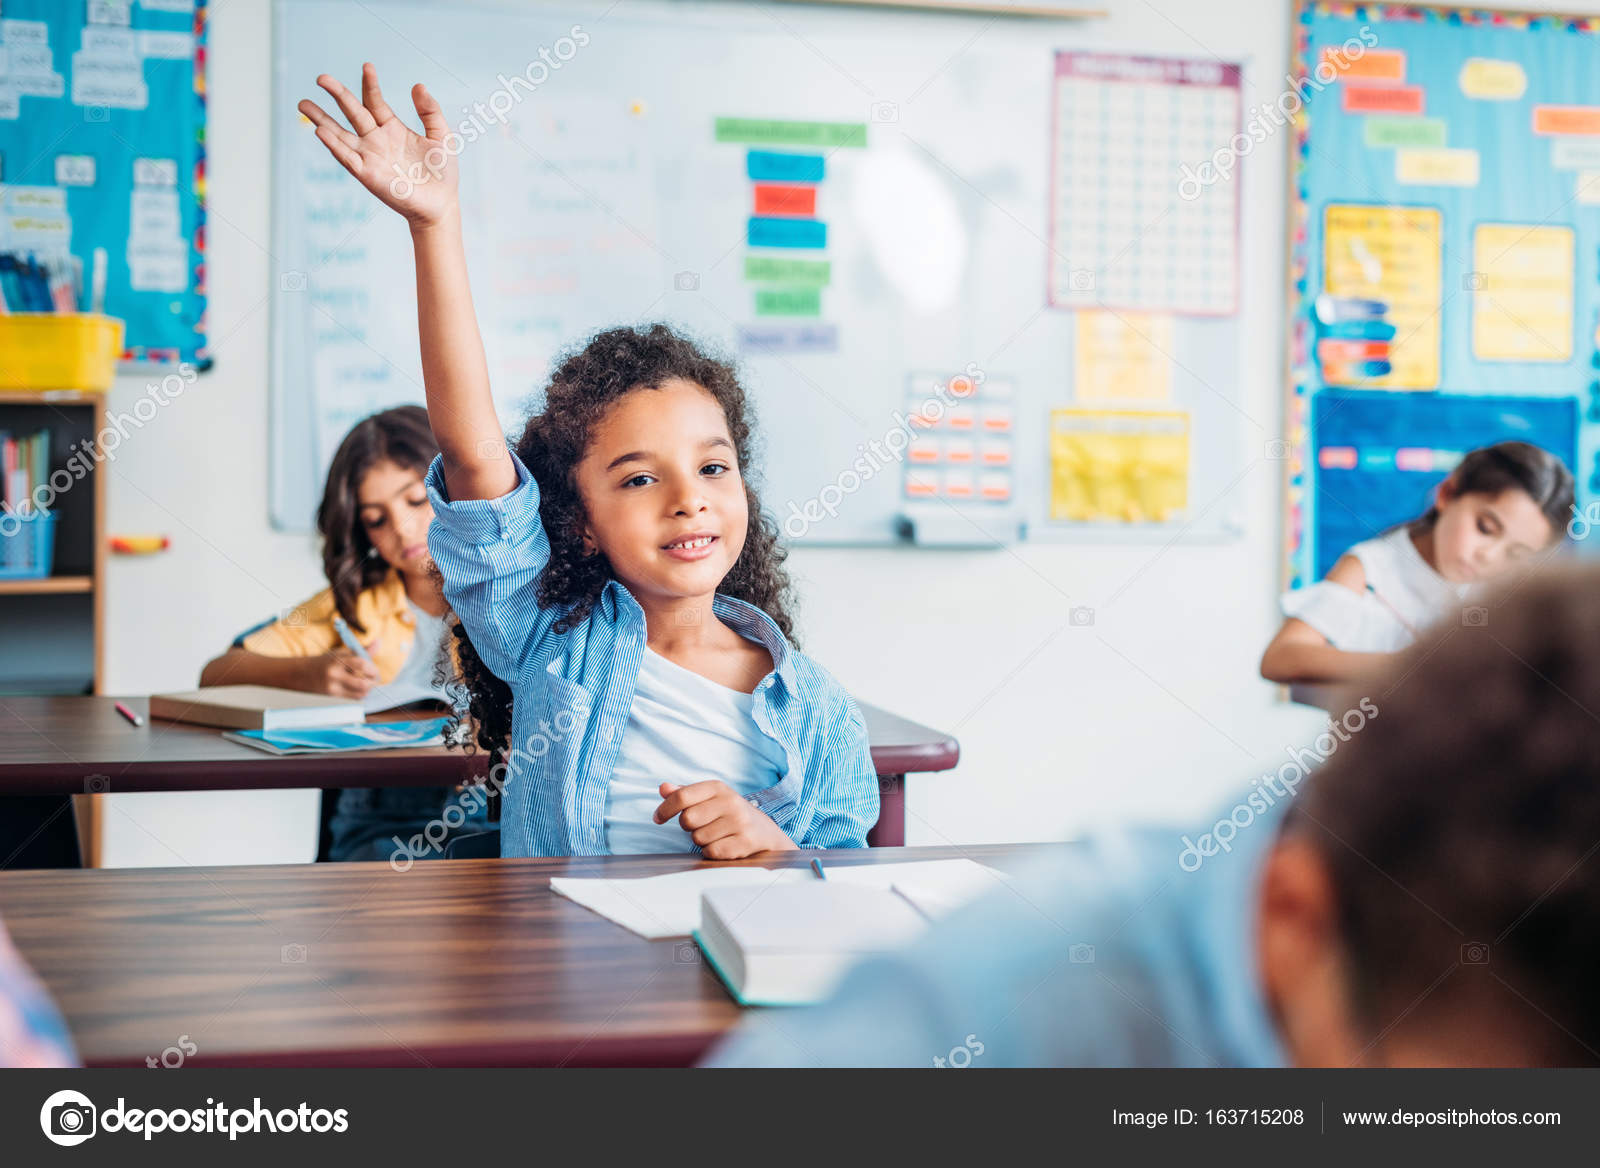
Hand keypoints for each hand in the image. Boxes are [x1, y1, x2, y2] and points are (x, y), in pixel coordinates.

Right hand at [297, 63, 458, 228]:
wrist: (441, 205)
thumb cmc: (442, 173)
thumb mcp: (441, 136)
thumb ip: (430, 111)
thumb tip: (418, 85)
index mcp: (392, 128)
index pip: (375, 101)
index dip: (370, 84)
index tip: (367, 66)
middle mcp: (376, 140)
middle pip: (352, 112)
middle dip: (337, 94)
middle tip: (321, 78)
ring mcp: (369, 156)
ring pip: (340, 134)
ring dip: (321, 120)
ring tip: (303, 104)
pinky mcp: (367, 175)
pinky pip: (347, 158)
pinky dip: (334, 146)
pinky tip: (321, 132)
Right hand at [305, 643, 381, 699]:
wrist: (302, 674)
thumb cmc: (327, 662)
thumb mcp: (341, 653)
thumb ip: (362, 651)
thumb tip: (379, 642)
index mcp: (338, 661)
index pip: (361, 665)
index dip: (373, 669)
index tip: (375, 671)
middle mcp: (334, 675)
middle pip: (362, 684)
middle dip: (372, 682)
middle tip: (374, 679)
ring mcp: (332, 688)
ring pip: (359, 694)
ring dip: (368, 690)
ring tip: (366, 683)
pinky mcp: (332, 698)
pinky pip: (353, 699)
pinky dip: (360, 695)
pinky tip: (358, 689)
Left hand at [653, 781, 795, 859]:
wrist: (765, 833)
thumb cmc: (730, 815)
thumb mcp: (709, 799)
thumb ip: (685, 793)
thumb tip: (663, 788)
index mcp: (718, 787)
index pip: (682, 796)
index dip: (664, 809)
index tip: (658, 818)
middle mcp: (730, 801)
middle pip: (687, 819)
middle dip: (689, 827)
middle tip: (701, 826)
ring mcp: (739, 822)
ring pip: (698, 838)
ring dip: (702, 841)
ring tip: (717, 835)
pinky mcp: (744, 842)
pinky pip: (711, 852)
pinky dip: (712, 852)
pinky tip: (724, 845)